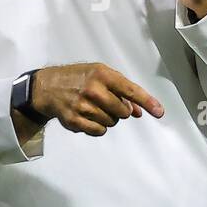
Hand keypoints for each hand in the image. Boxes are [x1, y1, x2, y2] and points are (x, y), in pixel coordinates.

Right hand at [31, 62, 163, 136]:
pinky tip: (88, 117)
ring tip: (94, 108)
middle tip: (108, 103)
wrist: (47, 87)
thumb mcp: (100, 75)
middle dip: (121, 110)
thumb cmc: (78, 78)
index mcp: (102, 74)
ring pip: (112, 123)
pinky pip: (99, 131)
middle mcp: (93, 90)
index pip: (130, 90)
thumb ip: (122, 91)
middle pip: (123, 112)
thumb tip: (139, 112)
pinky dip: (98, 127)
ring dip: (108, 118)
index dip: (147, 101)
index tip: (159, 112)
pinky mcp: (74, 120)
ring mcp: (83, 107)